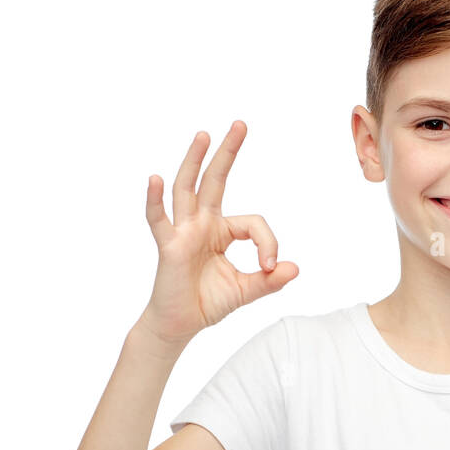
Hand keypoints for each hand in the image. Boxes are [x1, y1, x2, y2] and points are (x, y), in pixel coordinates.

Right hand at [138, 121, 298, 346]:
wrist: (181, 324)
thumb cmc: (208, 302)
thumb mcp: (246, 290)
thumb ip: (269, 280)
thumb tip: (295, 268)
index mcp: (221, 231)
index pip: (252, 223)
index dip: (267, 242)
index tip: (270, 266)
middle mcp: (201, 224)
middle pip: (215, 180)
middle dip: (228, 153)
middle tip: (240, 124)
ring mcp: (183, 232)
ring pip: (188, 189)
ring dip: (195, 161)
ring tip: (204, 135)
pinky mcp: (169, 246)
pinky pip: (159, 220)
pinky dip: (154, 200)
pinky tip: (155, 179)